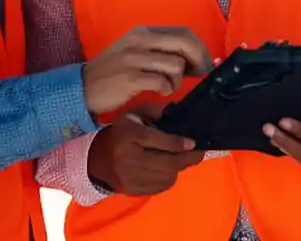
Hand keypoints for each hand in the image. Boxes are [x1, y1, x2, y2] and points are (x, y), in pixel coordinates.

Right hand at [82, 26, 213, 114]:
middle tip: (200, 75)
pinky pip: (162, 82)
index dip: (200, 49)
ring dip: (177, 80)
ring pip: (176, 64)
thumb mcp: (136, 53)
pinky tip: (159, 92)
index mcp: (144, 32)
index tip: (205, 63)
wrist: (82, 87)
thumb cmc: (113, 72)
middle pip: (184, 44)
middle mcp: (140, 40)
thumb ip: (162, 52)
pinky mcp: (130, 77)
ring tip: (167, 86)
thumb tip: (196, 60)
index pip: (183, 33)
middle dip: (199, 61)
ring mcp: (135, 58)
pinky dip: (166, 89)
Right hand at [87, 110, 204, 195]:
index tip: (193, 143)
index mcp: (129, 135)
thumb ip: (156, 111)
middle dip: (187, 159)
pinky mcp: (133, 190)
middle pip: (166, 163)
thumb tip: (178, 114)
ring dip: (178, 168)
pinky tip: (168, 169)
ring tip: (182, 160)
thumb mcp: (136, 114)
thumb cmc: (123, 131)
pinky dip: (168, 178)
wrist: (100, 158)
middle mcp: (129, 158)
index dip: (177, 143)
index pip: (157, 140)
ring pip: (166, 177)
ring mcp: (130, 178)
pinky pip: (160, 187)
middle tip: (199, 154)